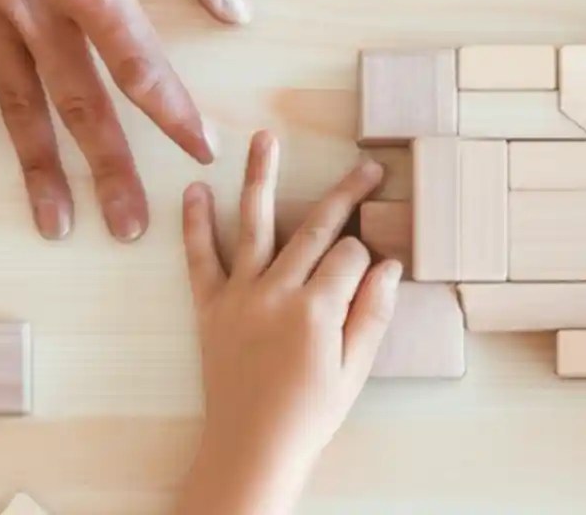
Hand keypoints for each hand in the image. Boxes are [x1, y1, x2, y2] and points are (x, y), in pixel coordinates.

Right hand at [0, 0, 248, 240]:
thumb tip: (236, 9)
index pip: (141, 67)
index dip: (174, 115)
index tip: (202, 151)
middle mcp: (29, 4)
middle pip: (79, 105)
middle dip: (108, 170)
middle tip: (128, 226)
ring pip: (15, 104)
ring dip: (38, 168)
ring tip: (57, 222)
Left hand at [176, 133, 401, 514]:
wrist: (251, 448)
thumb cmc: (310, 414)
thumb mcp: (355, 369)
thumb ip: (373, 312)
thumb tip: (390, 264)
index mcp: (316, 310)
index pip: (351, 256)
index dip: (368, 258)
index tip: (375, 267)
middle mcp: (276, 292)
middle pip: (315, 227)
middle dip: (345, 193)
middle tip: (366, 167)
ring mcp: (239, 296)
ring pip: (253, 224)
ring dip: (261, 177)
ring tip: (266, 138)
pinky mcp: (210, 307)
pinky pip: (200, 259)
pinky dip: (195, 225)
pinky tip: (195, 191)